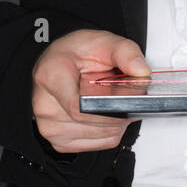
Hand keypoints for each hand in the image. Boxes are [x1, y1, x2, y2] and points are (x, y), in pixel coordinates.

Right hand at [31, 28, 150, 153]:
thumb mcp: (103, 41)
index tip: (126, 98)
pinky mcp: (59, 142)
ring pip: (98, 136)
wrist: (61, 61)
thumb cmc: (77, 53)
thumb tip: (142, 72)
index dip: (110, 107)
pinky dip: (108, 132)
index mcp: (50, 76)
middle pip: (92, 123)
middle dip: (118, 112)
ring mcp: (50, 127)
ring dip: (115, 123)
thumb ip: (126, 53)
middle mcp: (44, 105)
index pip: (80, 107)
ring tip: (112, 101)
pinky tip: (105, 114)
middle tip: (125, 94)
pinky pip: (96, 145)